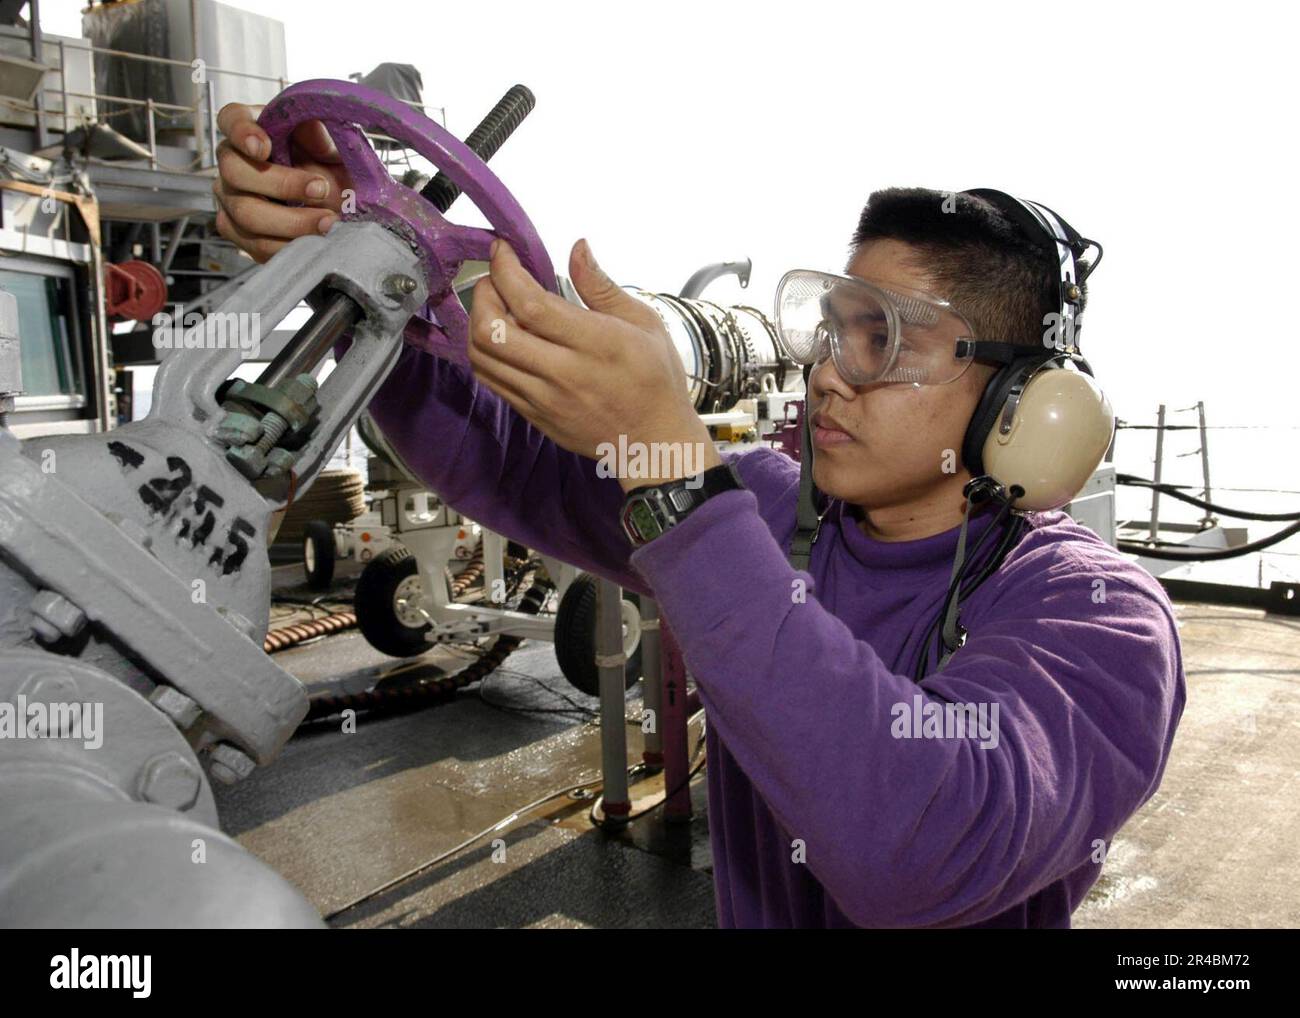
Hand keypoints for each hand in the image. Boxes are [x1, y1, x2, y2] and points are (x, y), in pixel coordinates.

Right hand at [213, 102, 352, 261]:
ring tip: (328, 222)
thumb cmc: (326, 166)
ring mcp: (232, 200)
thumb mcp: (329, 145)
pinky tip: (315, 241)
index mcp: (249, 130)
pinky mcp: (241, 234)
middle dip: (282, 184)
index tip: (263, 147)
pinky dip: (289, 246)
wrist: (338, 205)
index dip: (241, 132)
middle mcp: (232, 164)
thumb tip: (310, 126)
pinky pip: (256, 246)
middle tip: (321, 189)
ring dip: (292, 222)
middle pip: (235, 173)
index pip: (230, 119)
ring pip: (247, 214)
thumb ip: (317, 134)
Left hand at [468, 238, 720, 490]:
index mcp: (594, 343)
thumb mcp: (643, 323)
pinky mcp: (534, 416)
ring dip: (478, 323)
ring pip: (483, 358)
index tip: (502, 249)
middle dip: (482, 294)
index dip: (505, 271)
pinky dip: (486, 352)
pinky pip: (492, 381)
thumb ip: (602, 286)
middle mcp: (563, 373)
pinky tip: (504, 337)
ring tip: (496, 306)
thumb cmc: (655, 379)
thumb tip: (577, 246)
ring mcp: (543, 399)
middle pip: (492, 331)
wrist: (653, 442)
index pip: (530, 303)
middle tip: (495, 279)